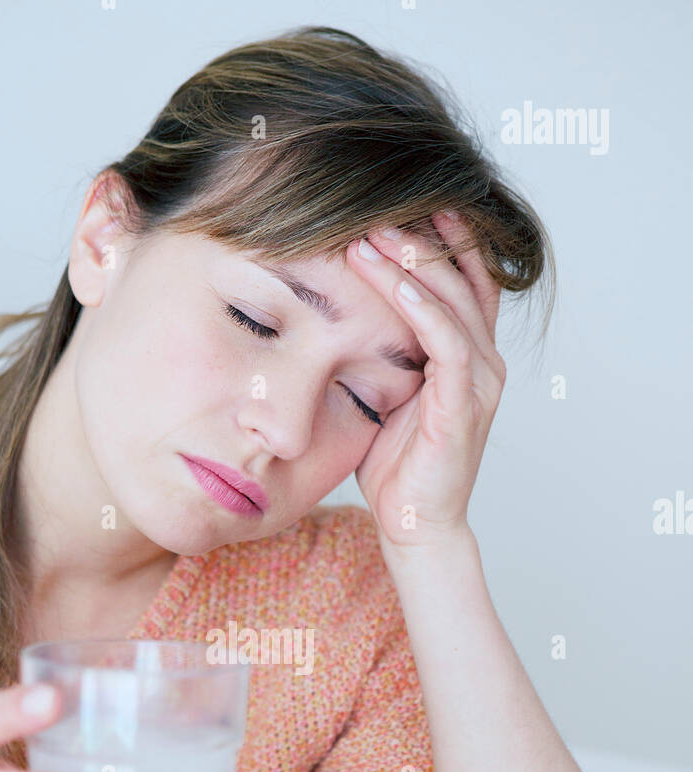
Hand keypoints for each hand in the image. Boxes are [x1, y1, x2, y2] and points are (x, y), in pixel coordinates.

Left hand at [346, 211, 505, 551]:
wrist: (414, 524)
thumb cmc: (394, 465)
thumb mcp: (382, 393)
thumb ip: (377, 351)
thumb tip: (331, 312)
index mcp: (466, 353)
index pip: (461, 277)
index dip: (436, 237)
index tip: (394, 204)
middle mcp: (483, 359)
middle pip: (461, 277)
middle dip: (420, 237)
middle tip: (375, 206)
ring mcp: (478, 380)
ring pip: (453, 301)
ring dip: (413, 264)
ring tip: (372, 235)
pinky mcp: (464, 404)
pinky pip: (448, 342)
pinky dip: (422, 308)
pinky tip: (395, 284)